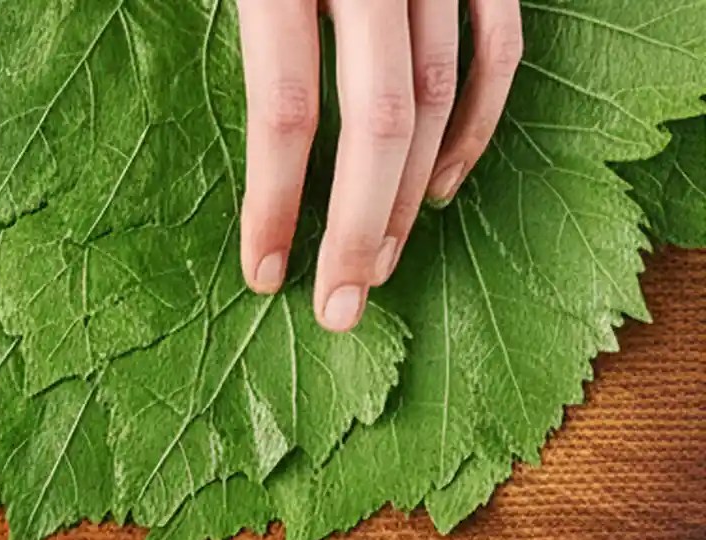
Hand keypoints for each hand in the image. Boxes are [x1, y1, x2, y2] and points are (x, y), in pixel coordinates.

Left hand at [237, 0, 522, 331]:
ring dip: (410, 192)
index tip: (264, 273)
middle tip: (340, 306)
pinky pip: (498, 48)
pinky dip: (477, 125)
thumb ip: (239, 36)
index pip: (285, 107)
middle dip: (360, 228)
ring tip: (380, 264)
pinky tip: (441, 188)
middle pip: (378, 121)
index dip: (275, 200)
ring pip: (439, 93)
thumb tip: (240, 144)